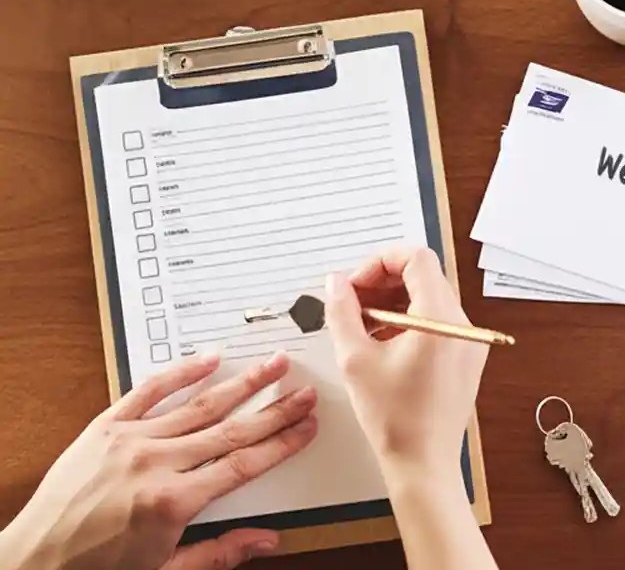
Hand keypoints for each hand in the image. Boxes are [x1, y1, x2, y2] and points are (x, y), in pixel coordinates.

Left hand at [0, 353, 316, 569]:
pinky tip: (208, 360)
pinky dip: (181, 374)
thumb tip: (266, 540)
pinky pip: (149, 392)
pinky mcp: (104, 428)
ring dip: (242, 383)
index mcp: (172, 502)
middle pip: (231, 430)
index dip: (281, 444)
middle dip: (274, 410)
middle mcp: (154, 463)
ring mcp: (129, 441)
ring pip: (199, 405)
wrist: (33, 563)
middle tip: (302, 392)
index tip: (305, 427)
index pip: (244, 464)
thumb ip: (218, 554)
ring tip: (272, 365)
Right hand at [325, 247, 487, 476]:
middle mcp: (464, 324)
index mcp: (442, 318)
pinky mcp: (467, 356)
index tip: (354, 286)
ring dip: (393, 303)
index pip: (416, 258)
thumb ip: (342, 311)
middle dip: (382, 283)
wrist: (424, 463)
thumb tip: (336, 283)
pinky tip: (382, 343)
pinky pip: (437, 322)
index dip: (378, 263)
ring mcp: (469, 340)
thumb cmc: (394, 419)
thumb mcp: (355, 359)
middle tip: (352, 304)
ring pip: (429, 299)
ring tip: (362, 327)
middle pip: (423, 276)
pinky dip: (408, 322)